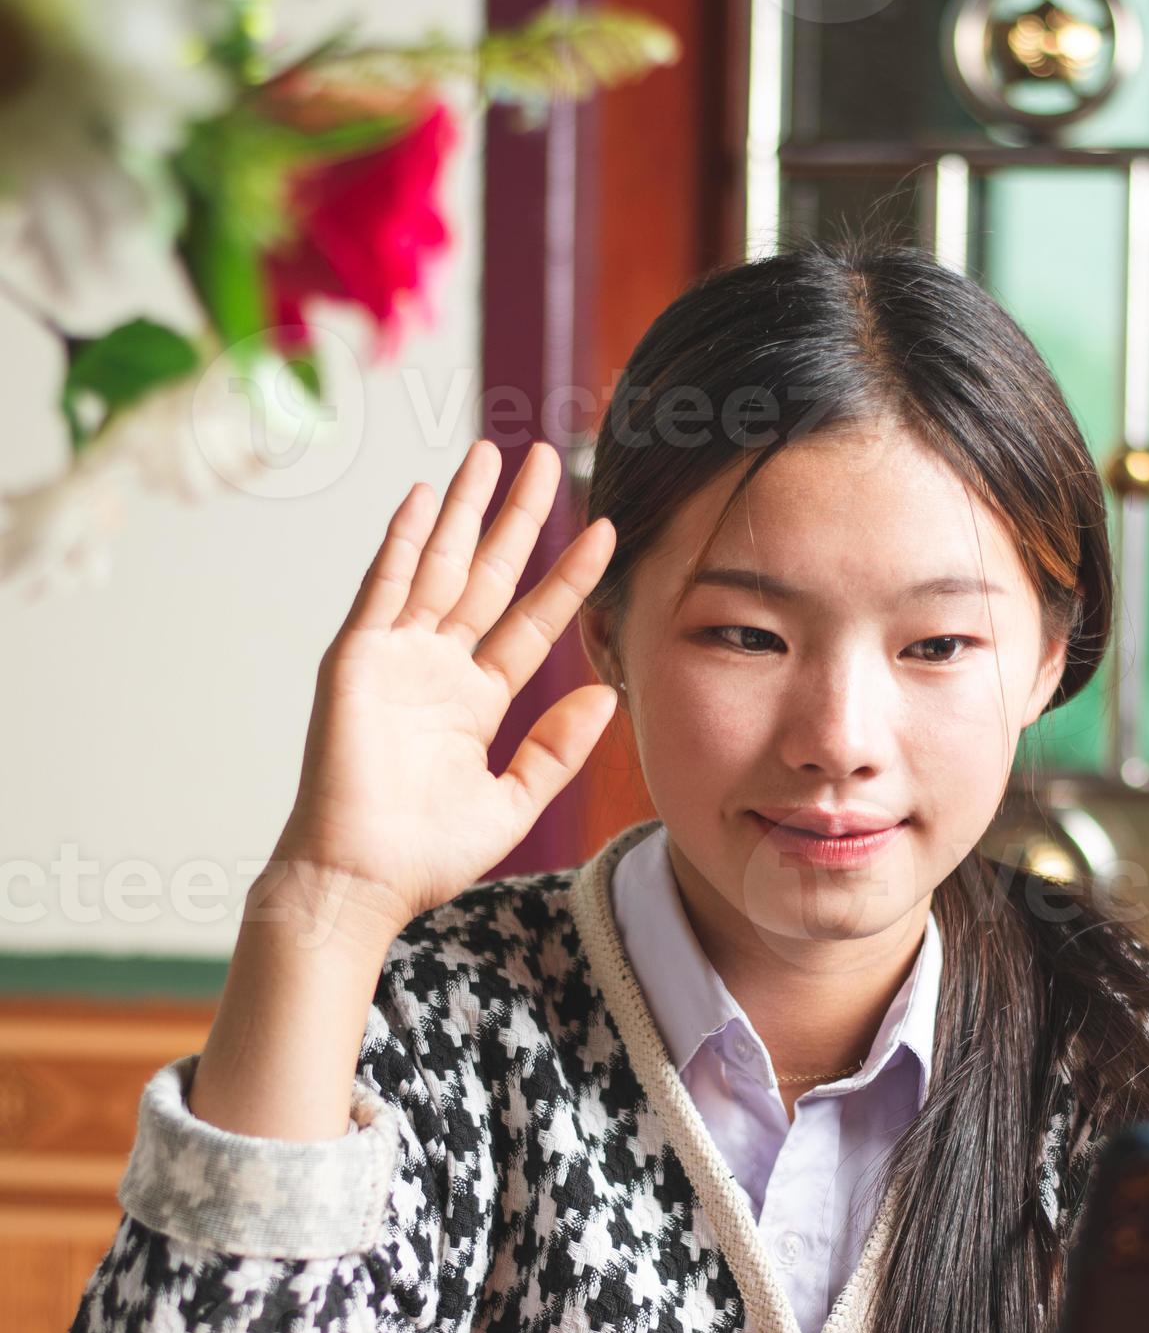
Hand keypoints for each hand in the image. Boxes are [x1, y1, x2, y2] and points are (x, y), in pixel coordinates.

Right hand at [270, 438, 619, 948]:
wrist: (362, 880)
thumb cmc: (427, 855)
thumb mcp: (513, 801)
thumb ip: (557, 749)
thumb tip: (606, 694)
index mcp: (476, 701)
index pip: (532, 622)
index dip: (567, 577)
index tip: (604, 531)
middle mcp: (438, 669)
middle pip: (487, 574)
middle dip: (515, 516)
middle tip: (542, 457)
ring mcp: (396, 657)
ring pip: (439, 564)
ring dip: (464, 509)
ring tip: (489, 453)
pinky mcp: (358, 658)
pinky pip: (385, 587)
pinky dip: (404, 541)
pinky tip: (426, 496)